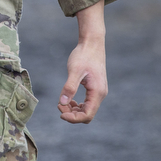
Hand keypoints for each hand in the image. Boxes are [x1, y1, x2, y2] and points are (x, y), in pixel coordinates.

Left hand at [58, 1, 107, 123]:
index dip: (73, 118)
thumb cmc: (83, 55)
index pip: (87, 115)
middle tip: (59, 106)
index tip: (60, 113)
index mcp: (97, 92)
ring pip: (88, 110)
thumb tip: (62, 103)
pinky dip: (78, 104)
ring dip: (74, 110)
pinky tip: (69, 99)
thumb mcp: (74, 70)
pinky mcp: (95, 88)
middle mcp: (101, 94)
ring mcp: (99, 91)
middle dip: (73, 114)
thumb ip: (69, 87)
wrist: (92, 43)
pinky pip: (88, 103)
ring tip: (62, 103)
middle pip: (88, 115)